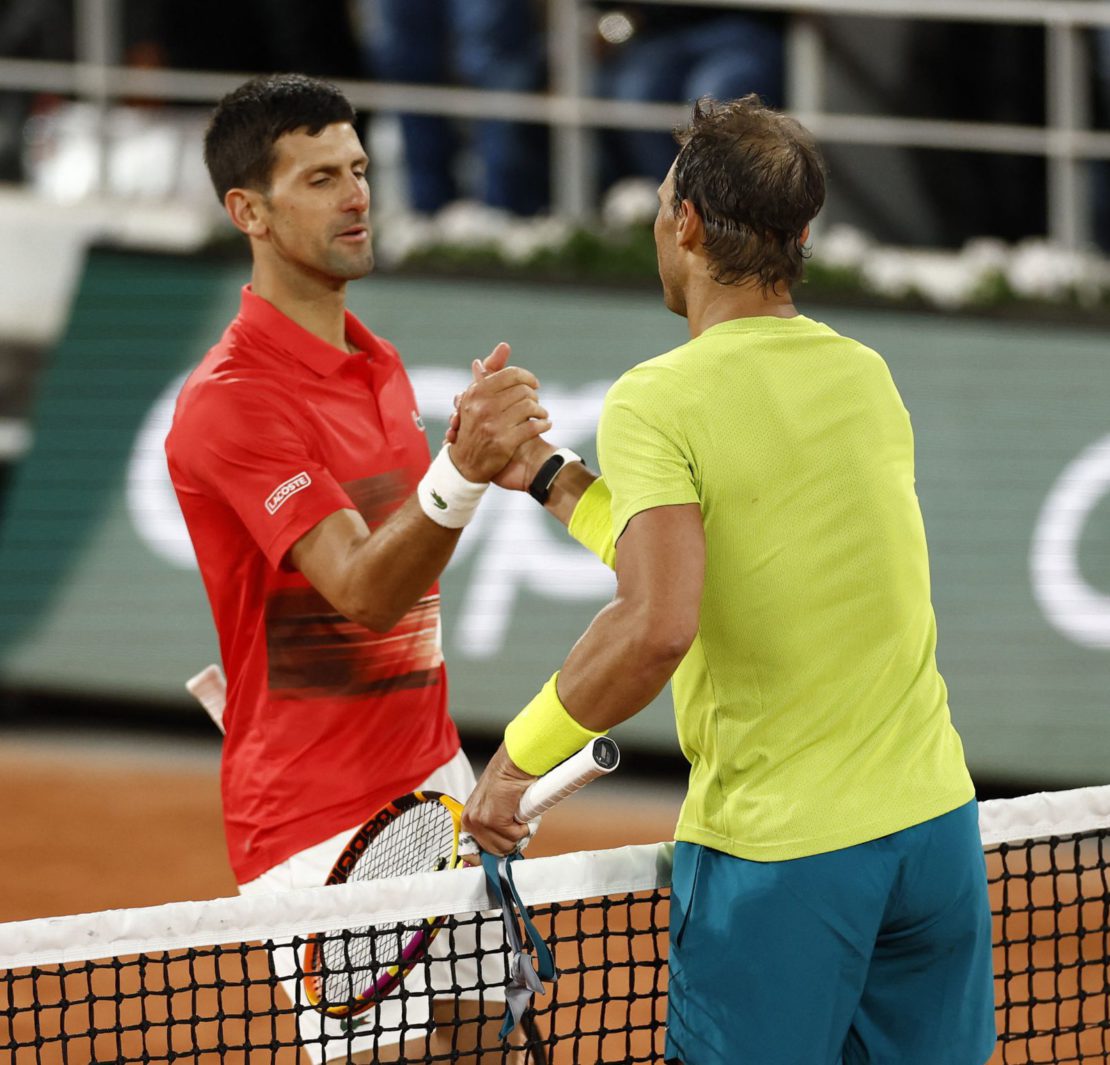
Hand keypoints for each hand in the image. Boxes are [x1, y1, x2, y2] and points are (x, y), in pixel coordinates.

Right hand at [449, 342, 550, 482]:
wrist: (465, 464)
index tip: (534, 385)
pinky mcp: (504, 443)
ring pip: (530, 407)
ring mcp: (493, 425)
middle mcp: (483, 407)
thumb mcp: (476, 398)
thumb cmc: (473, 426)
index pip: (510, 375)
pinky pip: (533, 427)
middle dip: (534, 397)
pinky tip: (546, 425)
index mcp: (476, 393)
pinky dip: (543, 425)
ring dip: (541, 411)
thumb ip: (491, 371)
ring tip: (543, 415)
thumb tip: (504, 346)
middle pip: (523, 391)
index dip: (527, 378)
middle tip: (536, 403)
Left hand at [461, 743, 536, 855]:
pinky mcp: (492, 819)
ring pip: (505, 847)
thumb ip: (494, 828)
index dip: (489, 857)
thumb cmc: (509, 783)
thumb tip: (503, 851)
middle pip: (493, 852)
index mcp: (468, 819)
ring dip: (518, 834)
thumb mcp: (496, 808)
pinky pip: (514, 836)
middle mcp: (469, 821)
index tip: (502, 853)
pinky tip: (521, 812)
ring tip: (518, 815)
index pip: (471, 854)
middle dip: (510, 842)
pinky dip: (524, 827)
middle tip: (517, 825)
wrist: (513, 765)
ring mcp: (479, 821)